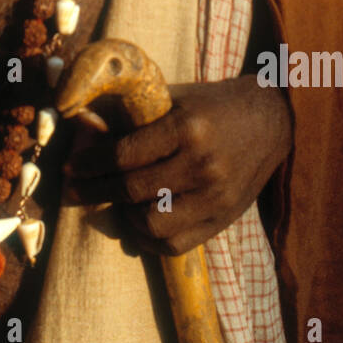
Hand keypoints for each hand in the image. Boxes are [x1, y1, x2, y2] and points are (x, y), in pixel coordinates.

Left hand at [64, 75, 292, 254]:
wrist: (272, 121)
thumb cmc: (213, 104)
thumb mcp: (172, 98)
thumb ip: (128, 113)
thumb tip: (80, 124)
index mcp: (188, 127)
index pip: (124, 154)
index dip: (89, 164)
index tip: (70, 167)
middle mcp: (203, 165)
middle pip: (132, 190)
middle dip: (94, 191)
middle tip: (73, 189)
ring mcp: (216, 197)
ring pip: (151, 224)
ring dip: (123, 216)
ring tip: (113, 203)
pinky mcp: (225, 219)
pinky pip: (175, 245)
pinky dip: (149, 239)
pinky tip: (138, 221)